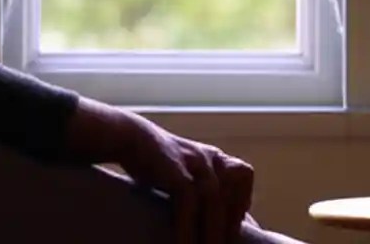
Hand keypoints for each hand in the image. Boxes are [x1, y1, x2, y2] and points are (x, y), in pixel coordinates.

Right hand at [65, 98, 253, 243]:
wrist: (127, 136)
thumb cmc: (155, 161)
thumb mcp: (183, 170)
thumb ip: (198, 189)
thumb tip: (208, 220)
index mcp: (215, 156)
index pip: (242, 177)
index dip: (242, 201)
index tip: (240, 225)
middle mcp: (209, 157)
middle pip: (231, 195)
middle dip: (230, 227)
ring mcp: (194, 161)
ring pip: (213, 202)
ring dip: (213, 233)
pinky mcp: (175, 169)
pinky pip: (188, 202)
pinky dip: (188, 227)